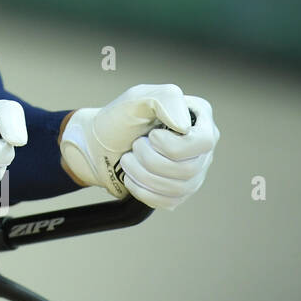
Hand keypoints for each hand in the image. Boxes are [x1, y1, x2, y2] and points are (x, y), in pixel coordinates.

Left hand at [60, 84, 218, 208]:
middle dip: (150, 159)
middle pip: (189, 168)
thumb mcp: (136, 98)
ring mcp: (194, 171)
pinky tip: (132, 177)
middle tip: (134, 146)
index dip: (172, 145)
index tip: (150, 135)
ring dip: (142, 174)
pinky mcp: (179, 191)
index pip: (204, 142)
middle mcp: (202, 146)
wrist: (97, 145)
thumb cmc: (118, 119)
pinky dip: (143, 191)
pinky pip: (170, 202)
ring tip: (128, 159)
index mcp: (198, 118)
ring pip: (179, 188)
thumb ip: (165, 99)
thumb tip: (185, 127)